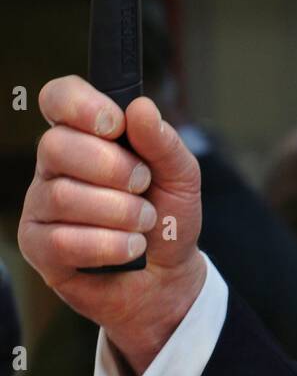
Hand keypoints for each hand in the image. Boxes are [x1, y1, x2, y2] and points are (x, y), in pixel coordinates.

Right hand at [17, 75, 205, 375]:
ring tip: (143, 223)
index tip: (115, 125)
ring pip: (63, 196)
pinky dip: (109, 245)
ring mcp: (41, 205)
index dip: (81, 105)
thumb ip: (163, 141)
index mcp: (86, 135)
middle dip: (113, 168)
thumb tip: (140, 108)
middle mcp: (56, 165)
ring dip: (119, 213)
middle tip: (144, 185)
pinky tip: (129, 248)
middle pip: (56, 146)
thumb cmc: (167, 218)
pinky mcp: (37, 246)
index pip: (59, 97)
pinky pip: (62, 240)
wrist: (168, 277)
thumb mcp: (181, 176)